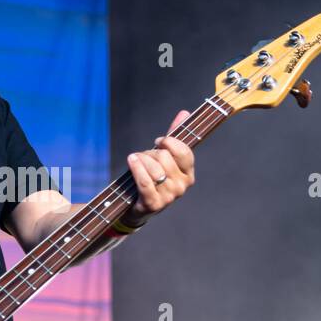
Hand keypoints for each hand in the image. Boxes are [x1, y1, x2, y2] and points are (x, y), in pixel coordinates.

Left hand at [123, 109, 195, 225]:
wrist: (139, 207)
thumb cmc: (153, 179)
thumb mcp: (164, 158)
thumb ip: (174, 137)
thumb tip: (184, 113)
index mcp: (188, 174)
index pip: (184, 152)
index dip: (169, 142)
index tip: (159, 141)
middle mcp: (182, 186)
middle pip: (165, 157)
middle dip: (151, 153)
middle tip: (144, 157)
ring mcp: (169, 196)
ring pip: (154, 168)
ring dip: (141, 160)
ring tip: (136, 161)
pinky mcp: (154, 203)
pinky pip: (145, 180)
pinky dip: (136, 168)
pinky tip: (131, 160)